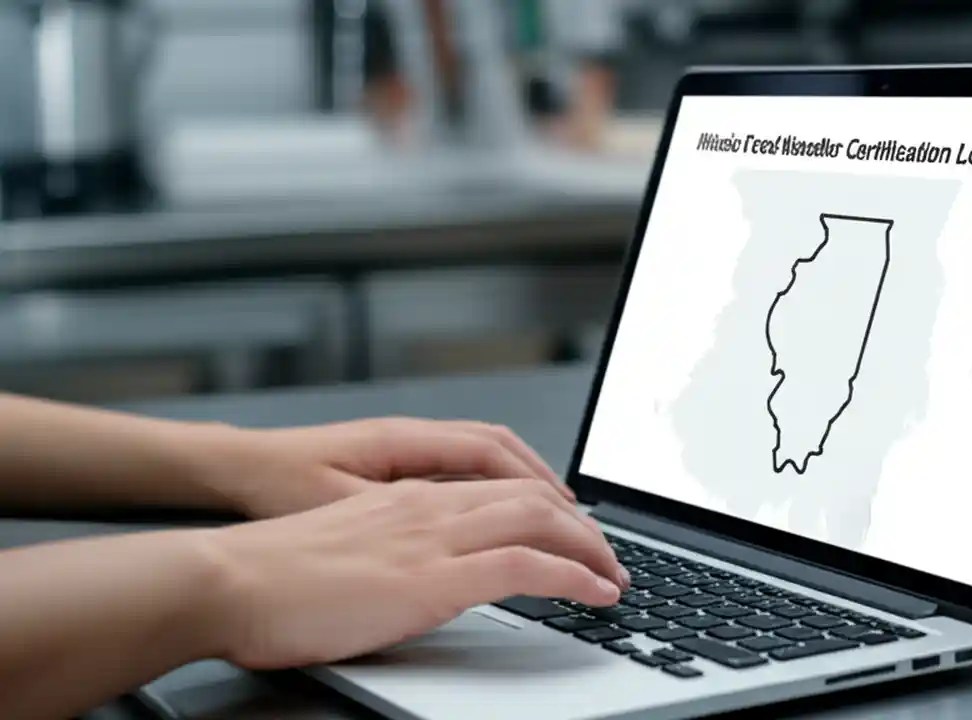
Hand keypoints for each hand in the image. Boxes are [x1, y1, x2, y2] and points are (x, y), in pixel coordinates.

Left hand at [199, 418, 571, 518]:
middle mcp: (412, 438)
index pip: (495, 458)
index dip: (542, 492)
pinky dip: (496, 489)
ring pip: (486, 457)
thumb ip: (402, 519)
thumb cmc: (274, 486)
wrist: (232, 475)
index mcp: (405, 442)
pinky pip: (462, 470)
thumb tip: (461, 532)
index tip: (574, 526)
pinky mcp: (394, 468)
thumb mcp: (339, 509)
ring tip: (560, 520)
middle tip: (586, 529)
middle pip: (503, 452)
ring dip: (527, 486)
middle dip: (551, 488)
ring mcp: (405, 450)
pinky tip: (502, 515)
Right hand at [202, 479, 623, 668]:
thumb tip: (416, 575)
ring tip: (615, 575)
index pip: (499, 489)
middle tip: (607, 554)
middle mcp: (429, 506)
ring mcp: (434, 537)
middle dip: (582, 525)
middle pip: (532, 497)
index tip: (571, 532)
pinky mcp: (433, 576)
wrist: (227, 580)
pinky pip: (527, 565)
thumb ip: (390, 551)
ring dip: (590, 547)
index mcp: (408, 499)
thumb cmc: (270, 576)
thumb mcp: (346, 551)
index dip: (547, 507)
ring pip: (541, 520)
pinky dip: (573, 576)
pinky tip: (595, 593)